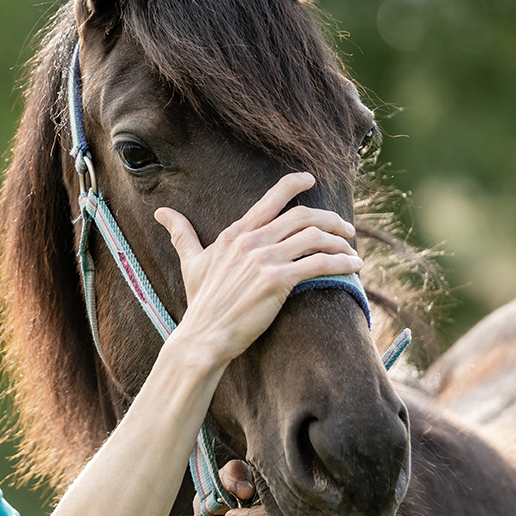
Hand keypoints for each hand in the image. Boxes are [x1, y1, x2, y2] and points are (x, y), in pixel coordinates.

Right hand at [154, 172, 360, 364]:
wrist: (204, 336)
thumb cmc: (201, 303)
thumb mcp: (190, 262)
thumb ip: (181, 234)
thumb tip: (161, 213)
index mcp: (235, 234)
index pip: (270, 200)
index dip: (293, 185)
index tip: (310, 180)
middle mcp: (251, 242)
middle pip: (302, 216)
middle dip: (330, 219)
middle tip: (346, 229)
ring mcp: (264, 260)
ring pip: (314, 237)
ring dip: (340, 241)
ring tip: (351, 250)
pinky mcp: (278, 282)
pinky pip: (319, 263)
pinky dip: (341, 262)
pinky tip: (354, 266)